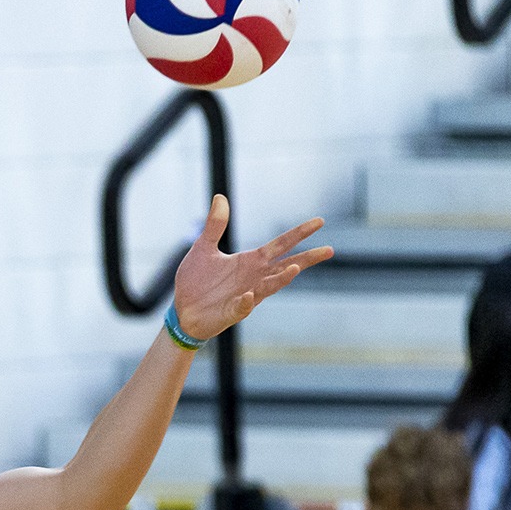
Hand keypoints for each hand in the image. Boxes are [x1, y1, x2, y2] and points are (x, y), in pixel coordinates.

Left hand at [172, 196, 333, 341]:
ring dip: (281, 278)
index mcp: (251, 261)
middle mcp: (254, 278)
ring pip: (270, 287)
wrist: (181, 310)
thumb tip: (220, 197)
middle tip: (329, 250)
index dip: (299, 233)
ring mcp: (246, 296)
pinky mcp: (232, 312)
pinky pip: (242, 307)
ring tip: (295, 267)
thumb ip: (215, 225)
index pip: (281, 244)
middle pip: (286, 265)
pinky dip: (246, 302)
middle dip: (307, 258)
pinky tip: (249, 295)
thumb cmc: (196, 281)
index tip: (319, 222)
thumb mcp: (204, 247)